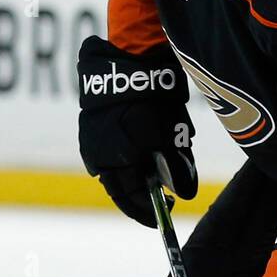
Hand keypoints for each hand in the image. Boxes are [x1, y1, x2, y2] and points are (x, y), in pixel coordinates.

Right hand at [78, 35, 196, 225]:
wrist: (130, 62)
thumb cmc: (152, 103)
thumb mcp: (169, 138)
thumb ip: (177, 168)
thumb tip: (183, 193)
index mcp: (114, 163)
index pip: (130, 200)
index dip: (148, 210)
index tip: (164, 214)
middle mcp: (97, 156)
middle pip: (122, 185)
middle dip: (145, 191)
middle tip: (165, 194)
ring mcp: (92, 140)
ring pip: (118, 167)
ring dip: (138, 171)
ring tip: (160, 166)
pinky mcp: (92, 125)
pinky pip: (112, 150)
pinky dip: (130, 155)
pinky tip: (148, 145)